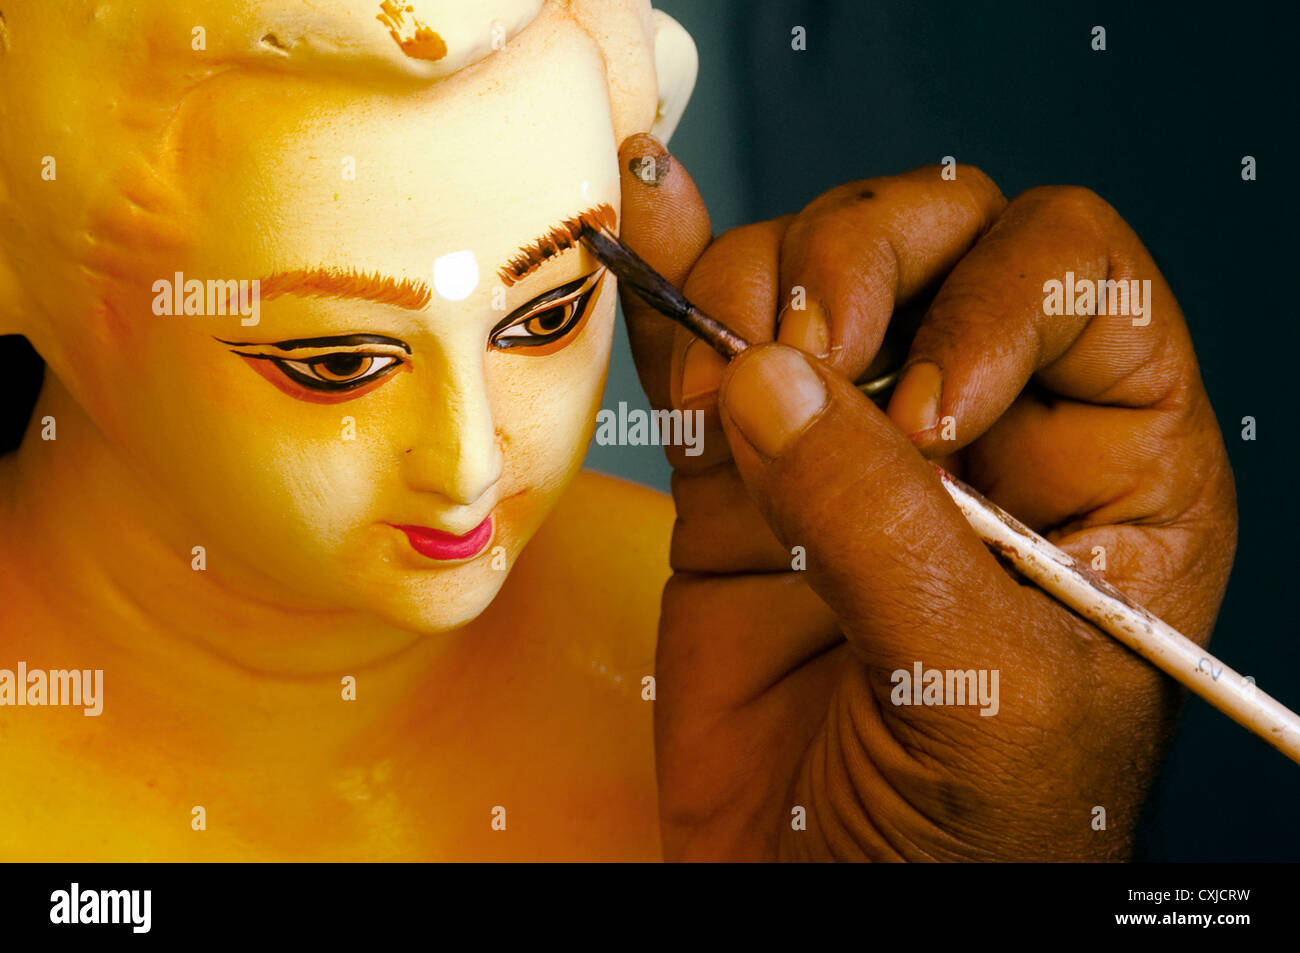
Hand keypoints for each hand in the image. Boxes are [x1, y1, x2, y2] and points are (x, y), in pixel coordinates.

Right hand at [616, 133, 1237, 860]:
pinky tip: (654, 219)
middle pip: (935, 237)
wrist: (836, 912)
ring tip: (723, 391)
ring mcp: (850, 444)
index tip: (924, 418)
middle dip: (858, 262)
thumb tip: (772, 378)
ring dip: (750, 286)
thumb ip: (882, 526)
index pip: (1075, 279)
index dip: (997, 303)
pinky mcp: (740, 483)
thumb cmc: (970, 839)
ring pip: (805, 275)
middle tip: (810, 351)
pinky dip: (671, 288)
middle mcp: (981, 429)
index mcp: (1105, 464)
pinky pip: (704, 354)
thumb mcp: (978, 688)